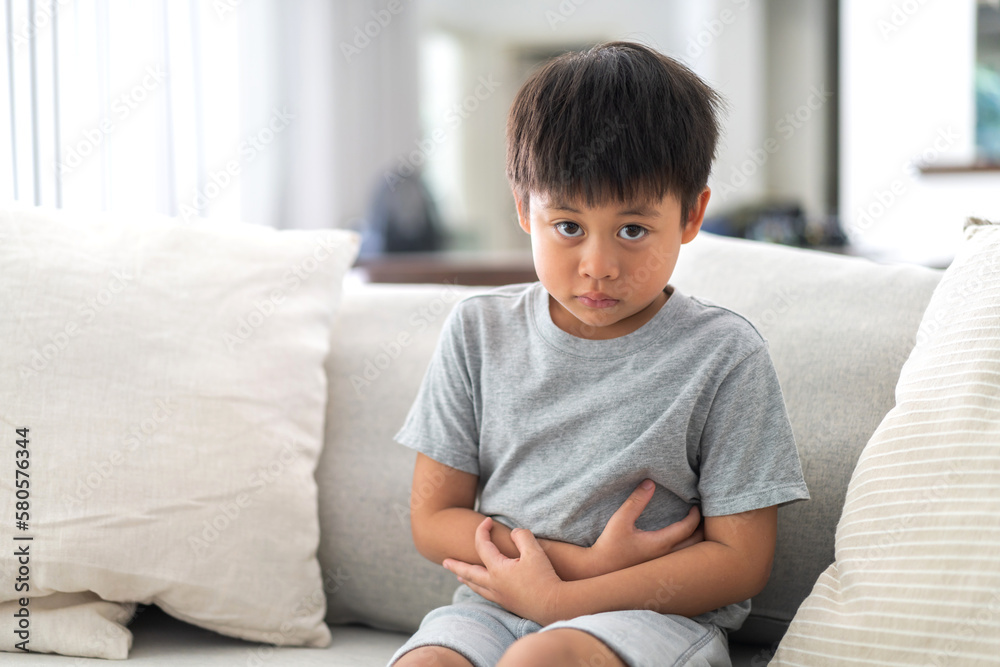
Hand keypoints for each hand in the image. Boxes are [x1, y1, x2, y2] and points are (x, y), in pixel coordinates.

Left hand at [443, 517, 564, 624]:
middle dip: (456, 566)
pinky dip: (480, 588)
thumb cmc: (544, 577)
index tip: (486, 521)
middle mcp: (493, 584)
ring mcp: (500, 596)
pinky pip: (487, 595)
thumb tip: (514, 532)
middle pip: (468, 573)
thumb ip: (522, 536)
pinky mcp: (508, 604)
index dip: (482, 531)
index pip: (482, 546)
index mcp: (497, 570)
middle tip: (445, 562)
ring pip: (477, 587)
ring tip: (459, 577)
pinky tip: (484, 589)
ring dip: (467, 579)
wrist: (554, 605)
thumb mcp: (534, 551)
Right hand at [588, 480, 702, 575]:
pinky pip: (680, 557)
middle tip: (704, 515)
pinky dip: (688, 548)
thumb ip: (636, 501)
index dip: (695, 515)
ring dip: (697, 540)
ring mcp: (663, 564)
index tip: (696, 505)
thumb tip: (650, 482)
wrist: (599, 571)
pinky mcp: (657, 567)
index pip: (688, 528)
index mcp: (660, 543)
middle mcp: (666, 556)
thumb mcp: (620, 520)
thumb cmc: (609, 546)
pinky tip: (682, 541)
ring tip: (698, 527)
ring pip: (690, 553)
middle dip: (703, 529)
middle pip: (697, 544)